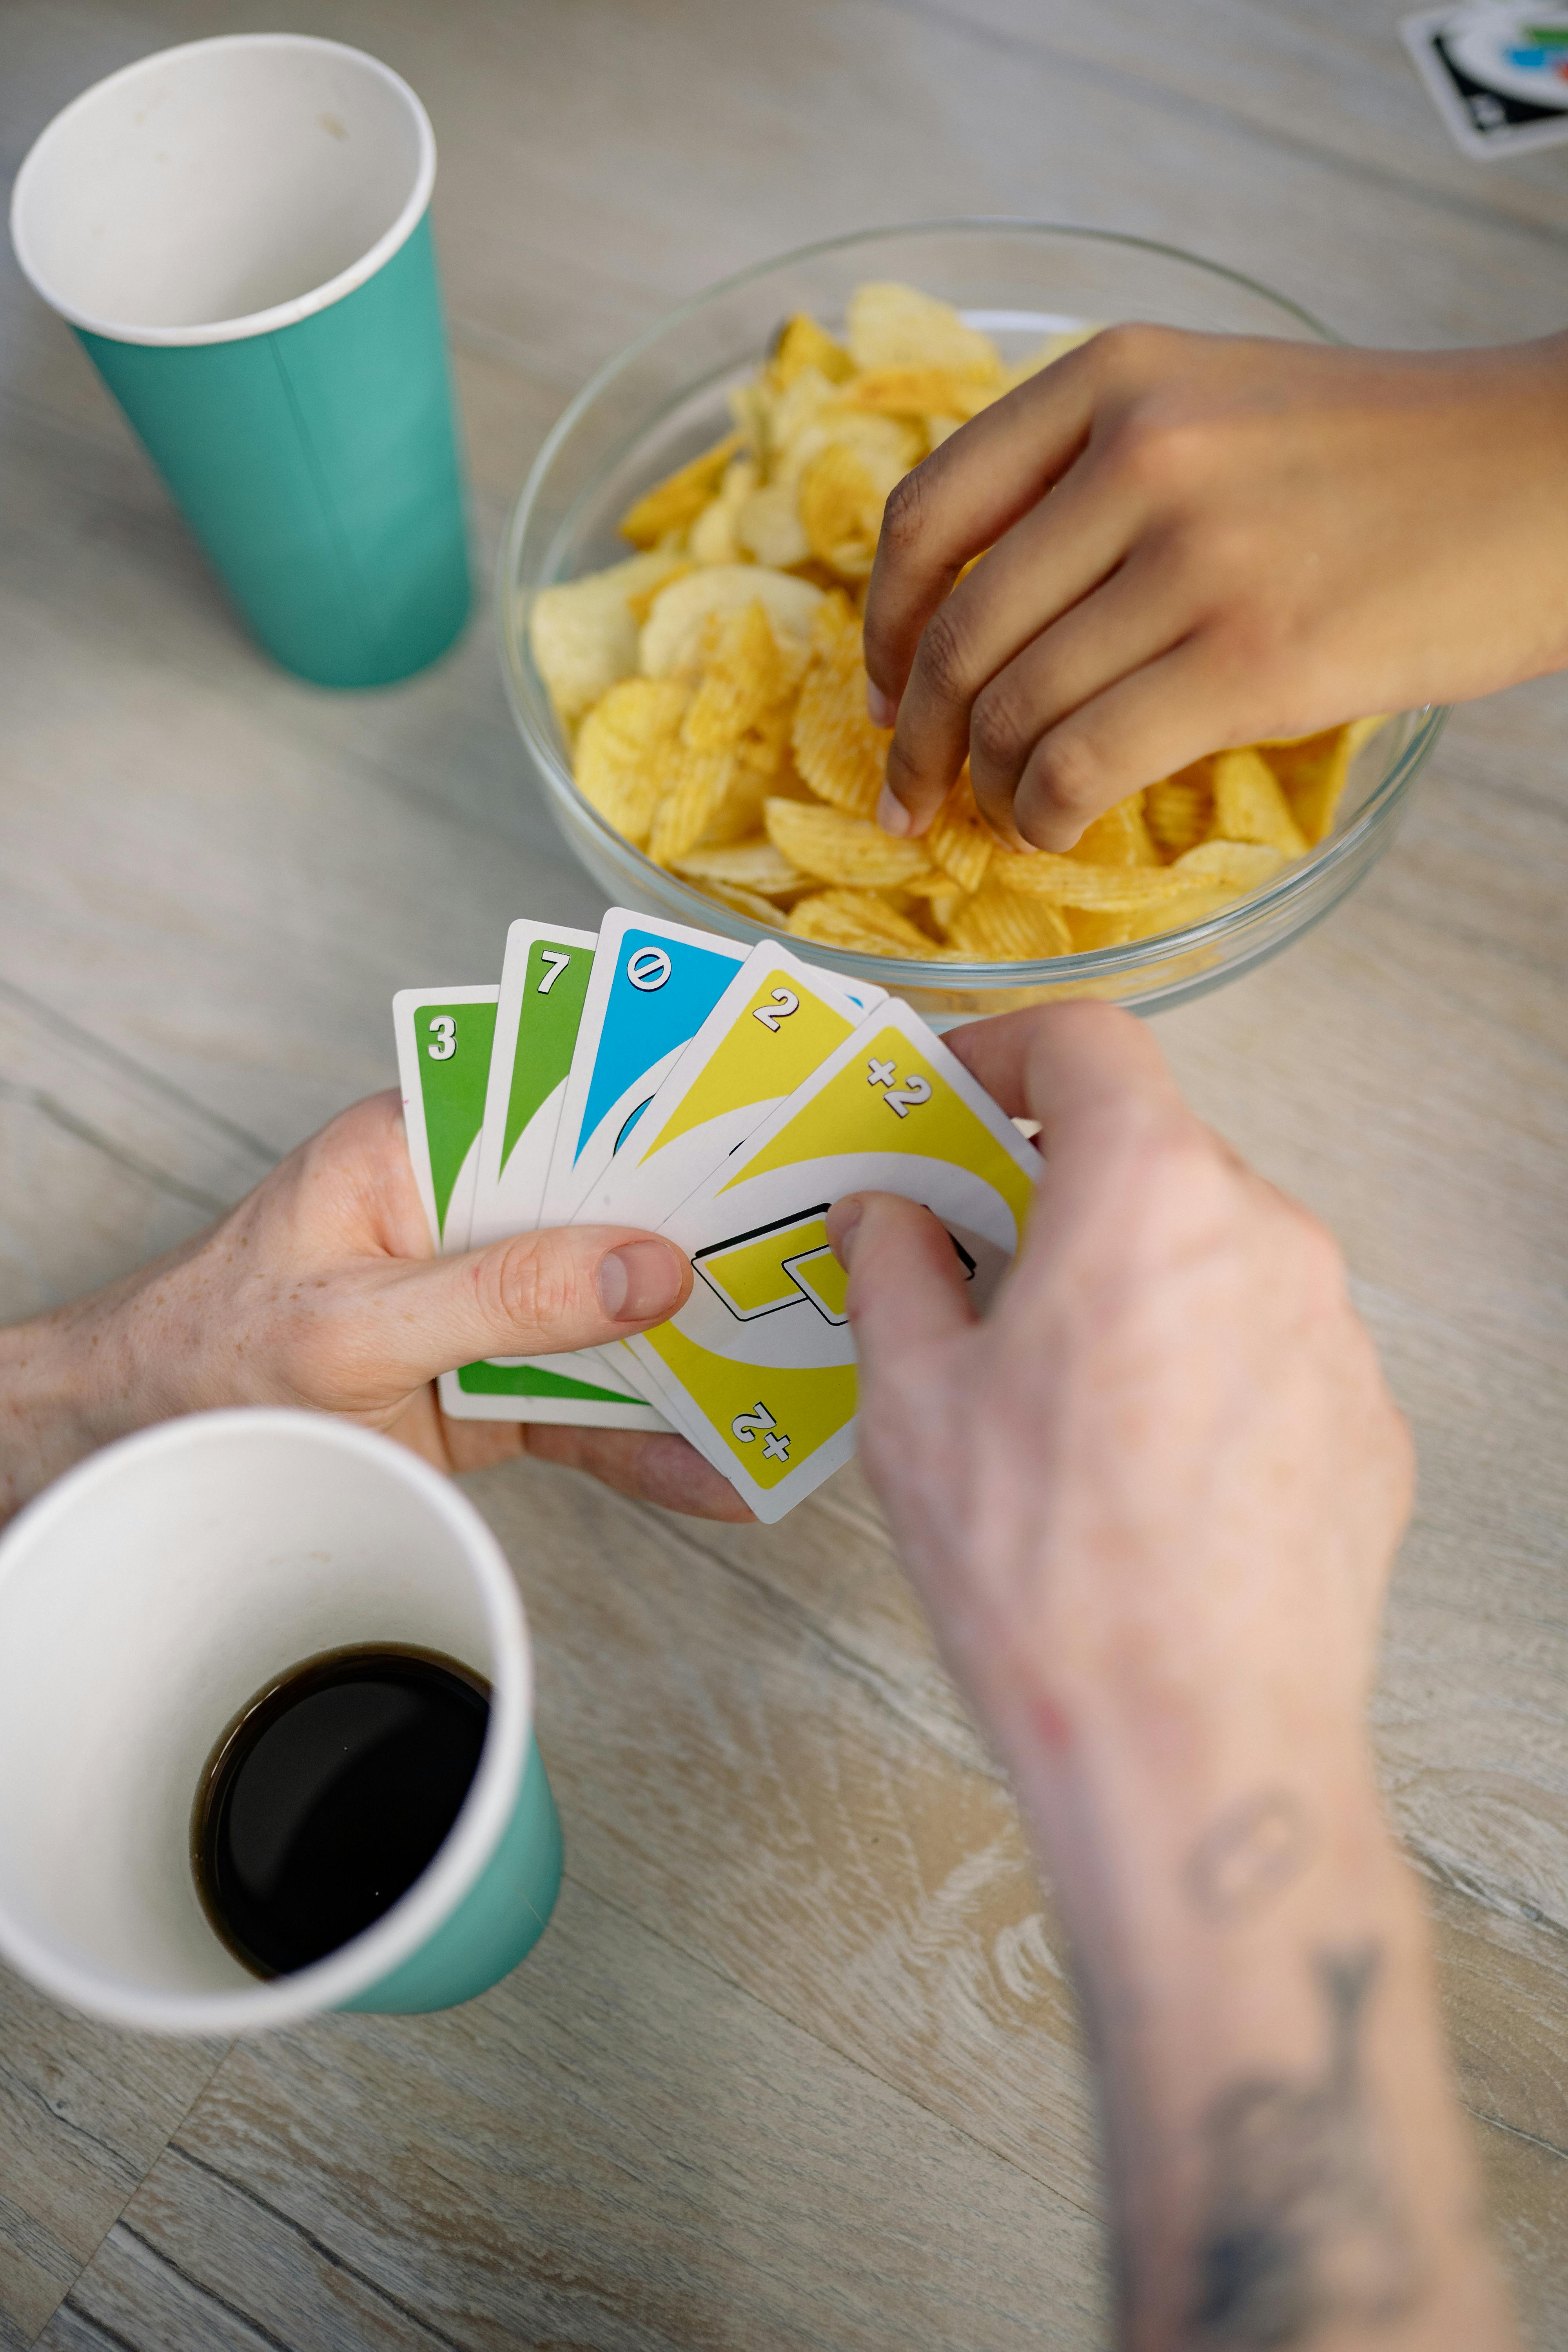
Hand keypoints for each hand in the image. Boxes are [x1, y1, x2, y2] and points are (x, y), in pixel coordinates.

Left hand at [0, 1090, 751, 1524]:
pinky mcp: (503, 1382)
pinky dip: (661, 1447)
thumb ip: (502, 1293)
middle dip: (723, 1239)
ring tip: (810, 1380)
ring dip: (710, 1353)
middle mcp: (479, 1207)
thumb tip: (648, 1268)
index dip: (674, 1110)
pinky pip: (599, 1411)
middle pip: (623, 1211)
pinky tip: (728, 1476)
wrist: (151, 1446)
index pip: (575, 1102)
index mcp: (433, 1141)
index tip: (772, 1123)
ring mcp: (498, 1298)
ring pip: (627, 1318)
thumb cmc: (221, 1354)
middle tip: (834, 1254)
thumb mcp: (355, 1324)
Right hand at [826, 999, 1411, 1808]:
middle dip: (1059, 1188)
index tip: (960, 1092)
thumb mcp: (912, 1402)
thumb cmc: (1048, 1573)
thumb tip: (887, 1218)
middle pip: (1153, 1152)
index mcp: (1147, 1196)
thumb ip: (895, 1271)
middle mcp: (1266, 1237)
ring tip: (1054, 1389)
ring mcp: (1333, 1333)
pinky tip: (1138, 1463)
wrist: (1192, 1740)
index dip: (1008, 1049)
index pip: (1089, 1043)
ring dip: (1131, 1280)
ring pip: (1213, 1252)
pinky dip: (1197, 1362)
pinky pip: (1268, 1345)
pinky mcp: (1366, 1423)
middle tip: (979, 1260)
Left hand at [863, 324, 1567, 848]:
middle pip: (957, 631)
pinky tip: (1056, 828)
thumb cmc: (1390, 462)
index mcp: (1114, 378)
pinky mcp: (1250, 659)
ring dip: (986, 789)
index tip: (881, 693)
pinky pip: (1080, 762)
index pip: (929, 516)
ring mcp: (1195, 557)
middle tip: (913, 798)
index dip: (883, 627)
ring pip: (1013, 708)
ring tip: (1001, 818)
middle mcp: (1139, 453)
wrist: (1551, 476)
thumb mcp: (1218, 408)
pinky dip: (1043, 815)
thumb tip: (978, 611)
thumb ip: (1096, 478)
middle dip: (915, 737)